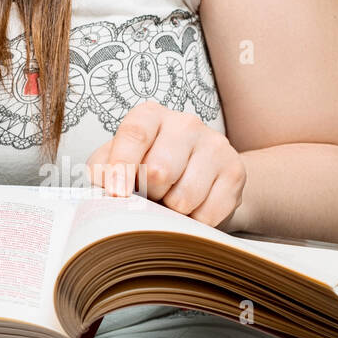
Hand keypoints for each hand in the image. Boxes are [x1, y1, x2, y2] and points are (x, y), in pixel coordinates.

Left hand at [85, 100, 247, 229]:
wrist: (200, 176)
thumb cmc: (148, 165)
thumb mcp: (118, 160)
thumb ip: (103, 169)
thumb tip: (102, 188)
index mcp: (150, 115)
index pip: (134, 135)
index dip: (123, 166)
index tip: (116, 193)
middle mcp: (185, 123)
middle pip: (160, 171)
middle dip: (149, 194)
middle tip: (149, 195)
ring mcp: (215, 145)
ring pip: (184, 197)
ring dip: (171, 210)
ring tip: (170, 199)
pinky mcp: (236, 171)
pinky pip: (208, 213)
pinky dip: (194, 221)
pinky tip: (192, 208)